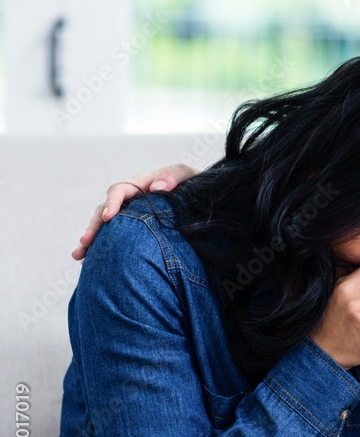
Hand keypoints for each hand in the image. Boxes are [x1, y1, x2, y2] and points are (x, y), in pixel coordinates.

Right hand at [72, 163, 198, 260]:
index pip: (120, 190)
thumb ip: (174, 176)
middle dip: (93, 227)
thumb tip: (156, 187)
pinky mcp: (135, 229)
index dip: (112, 203)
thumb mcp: (187, 174)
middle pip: (105, 211)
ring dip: (91, 240)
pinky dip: (103, 248)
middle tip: (85, 243)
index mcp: (141, 185)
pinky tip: (91, 262)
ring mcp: (131, 215)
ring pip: (105, 226)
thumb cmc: (195, 183)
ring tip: (79, 256)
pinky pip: (115, 237)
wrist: (203, 197)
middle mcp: (132, 200)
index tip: (109, 217)